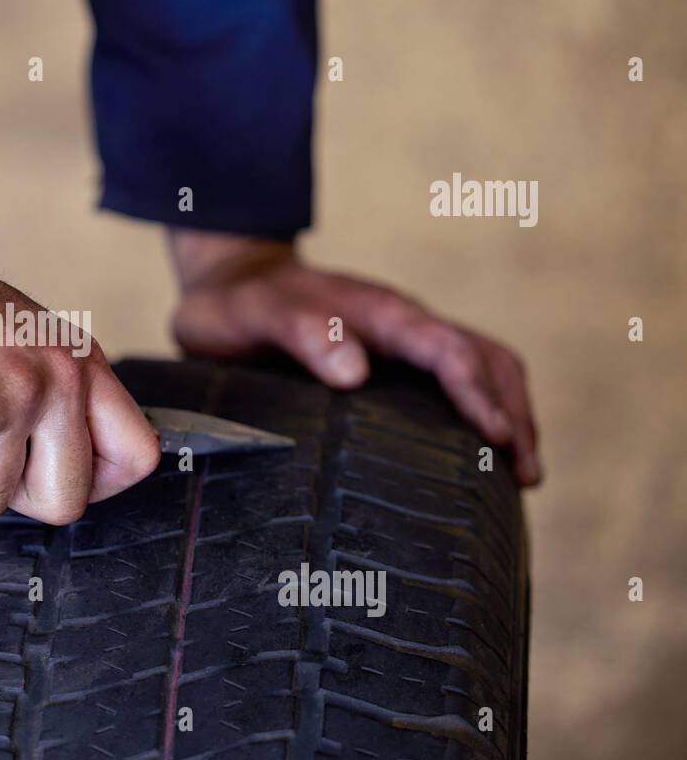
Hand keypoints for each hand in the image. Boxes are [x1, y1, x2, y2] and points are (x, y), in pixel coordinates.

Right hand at [0, 163, 159, 523]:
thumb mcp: (20, 342)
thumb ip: (51, 400)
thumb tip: (59, 469)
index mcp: (81, 362)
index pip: (137, 455)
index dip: (92, 484)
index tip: (43, 472)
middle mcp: (61, 380)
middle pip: (65, 503)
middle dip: (7, 490)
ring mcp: (18, 398)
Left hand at [169, 228, 540, 485]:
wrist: (229, 282)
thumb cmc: (240, 301)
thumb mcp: (259, 313)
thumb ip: (301, 333)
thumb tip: (355, 371)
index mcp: (381, 314)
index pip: (449, 351)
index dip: (479, 394)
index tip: (500, 440)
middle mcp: (403, 327)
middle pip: (487, 361)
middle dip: (517, 413)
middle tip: (529, 475)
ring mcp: (401, 346)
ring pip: (481, 372)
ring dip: (509, 416)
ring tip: (521, 477)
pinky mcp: (391, 366)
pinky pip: (451, 387)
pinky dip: (479, 418)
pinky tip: (474, 463)